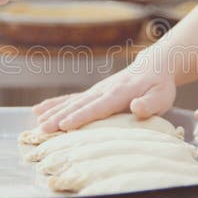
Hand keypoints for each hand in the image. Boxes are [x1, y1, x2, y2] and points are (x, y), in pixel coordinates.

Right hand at [32, 50, 176, 131]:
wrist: (153, 67)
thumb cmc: (158, 86)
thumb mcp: (161, 95)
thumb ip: (149, 103)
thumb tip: (136, 107)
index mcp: (119, 94)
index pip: (97, 107)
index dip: (81, 116)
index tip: (65, 125)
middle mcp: (102, 91)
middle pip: (78, 105)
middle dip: (59, 118)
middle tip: (42, 130)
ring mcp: (95, 91)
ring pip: (70, 102)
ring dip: (52, 113)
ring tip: (36, 124)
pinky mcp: (92, 93)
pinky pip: (70, 99)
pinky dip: (53, 105)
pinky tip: (37, 111)